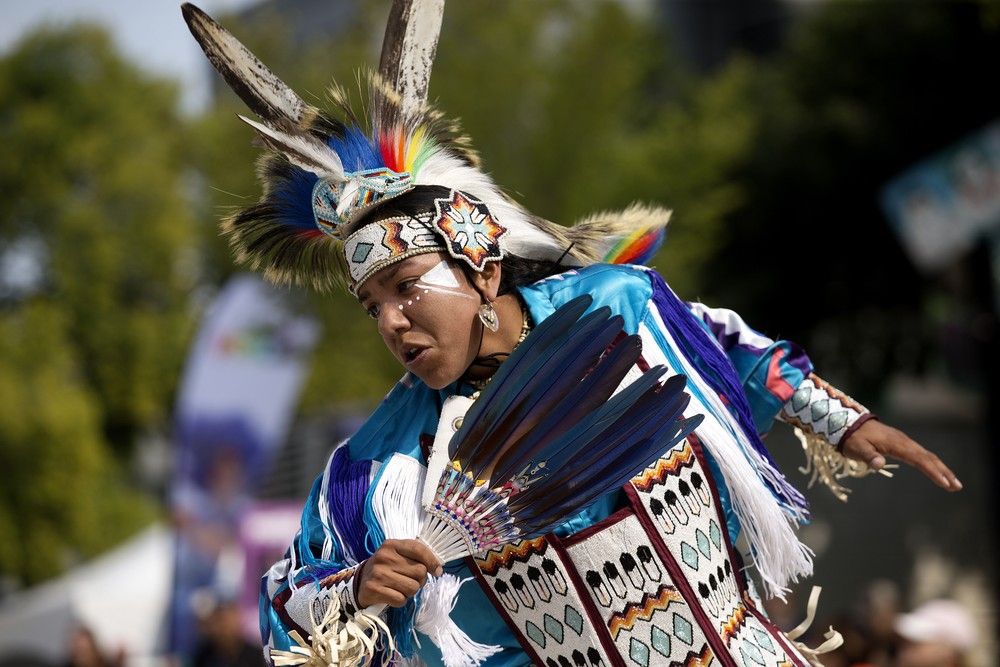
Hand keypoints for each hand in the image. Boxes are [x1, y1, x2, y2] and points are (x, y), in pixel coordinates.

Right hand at [356, 538, 442, 607]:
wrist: (360, 582)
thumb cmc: (386, 567)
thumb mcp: (398, 555)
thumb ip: (418, 556)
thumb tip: (438, 570)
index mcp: (391, 544)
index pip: (419, 549)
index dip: (432, 561)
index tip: (437, 571)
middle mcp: (384, 557)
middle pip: (420, 572)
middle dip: (419, 580)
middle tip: (409, 580)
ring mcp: (378, 573)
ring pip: (412, 588)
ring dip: (410, 591)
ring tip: (400, 588)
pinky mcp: (374, 589)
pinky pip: (401, 600)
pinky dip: (400, 601)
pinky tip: (392, 595)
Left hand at [840, 419, 961, 490]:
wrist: (848, 422)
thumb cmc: (852, 437)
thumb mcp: (856, 448)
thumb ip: (868, 456)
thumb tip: (878, 464)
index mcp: (896, 444)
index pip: (919, 459)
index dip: (932, 472)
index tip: (944, 483)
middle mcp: (904, 441)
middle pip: (928, 457)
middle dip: (944, 472)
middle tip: (957, 487)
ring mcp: (903, 442)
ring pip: (926, 455)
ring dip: (940, 469)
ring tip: (952, 483)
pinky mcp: (900, 443)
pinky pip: (920, 454)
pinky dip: (931, 463)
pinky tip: (936, 471)